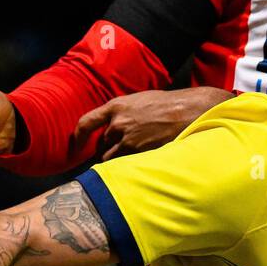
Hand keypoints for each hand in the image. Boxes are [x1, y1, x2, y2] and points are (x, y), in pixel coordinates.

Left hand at [74, 87, 233, 160]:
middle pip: (101, 143)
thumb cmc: (167, 104)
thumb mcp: (139, 100)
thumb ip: (123, 112)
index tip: (79, 143)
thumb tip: (114, 125)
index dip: (80, 135)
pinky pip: (124, 164)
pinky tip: (138, 162)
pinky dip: (127, 165)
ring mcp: (128, 138)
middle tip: (119, 151)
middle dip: (107, 148)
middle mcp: (118, 123)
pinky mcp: (138, 151)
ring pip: (110, 157)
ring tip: (130, 158)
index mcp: (117, 106)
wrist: (187, 111)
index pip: (87, 122)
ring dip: (116, 159)